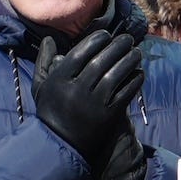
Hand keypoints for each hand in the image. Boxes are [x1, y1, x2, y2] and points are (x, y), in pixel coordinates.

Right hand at [32, 25, 143, 163]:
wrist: (60, 144)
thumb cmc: (51, 110)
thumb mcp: (41, 86)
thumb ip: (44, 62)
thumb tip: (49, 39)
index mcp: (59, 80)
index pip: (80, 53)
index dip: (96, 40)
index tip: (106, 34)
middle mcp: (76, 91)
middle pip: (101, 62)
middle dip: (117, 46)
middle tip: (128, 39)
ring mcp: (93, 104)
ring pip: (115, 76)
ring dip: (129, 61)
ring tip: (136, 52)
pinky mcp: (108, 117)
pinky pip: (125, 94)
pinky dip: (134, 81)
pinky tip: (139, 72)